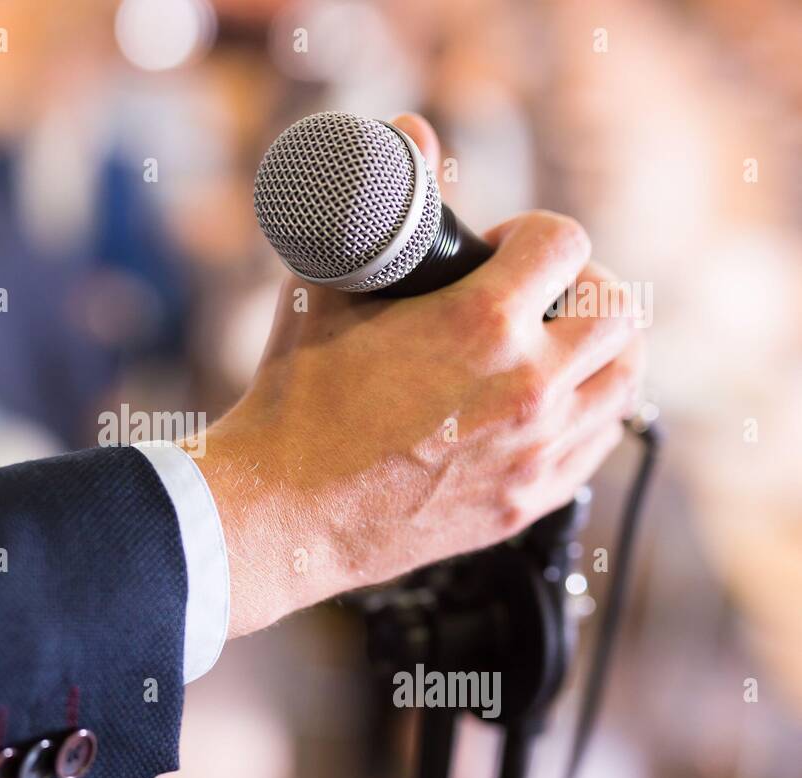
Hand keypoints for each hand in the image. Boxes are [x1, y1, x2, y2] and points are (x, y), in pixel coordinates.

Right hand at [193, 114, 646, 638]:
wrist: (285, 510)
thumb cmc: (298, 402)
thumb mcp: (331, 290)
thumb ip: (385, 207)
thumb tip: (410, 131)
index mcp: (482, 326)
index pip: (566, 242)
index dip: (533, 233)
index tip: (502, 249)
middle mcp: (528, 389)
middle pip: (621, 309)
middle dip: (582, 286)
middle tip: (535, 297)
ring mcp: (535, 452)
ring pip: (628, 377)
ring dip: (600, 349)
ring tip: (551, 347)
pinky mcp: (527, 501)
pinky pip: (602, 442)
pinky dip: (588, 410)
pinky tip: (545, 403)